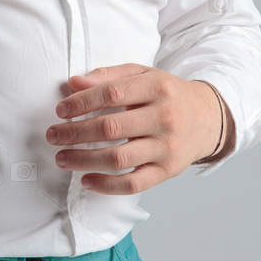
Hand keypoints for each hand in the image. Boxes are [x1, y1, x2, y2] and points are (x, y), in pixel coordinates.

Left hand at [45, 63, 230, 193]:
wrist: (207, 118)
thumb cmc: (167, 95)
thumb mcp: (143, 75)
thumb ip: (109, 76)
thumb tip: (73, 83)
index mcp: (157, 88)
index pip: (111, 95)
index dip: (81, 102)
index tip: (61, 110)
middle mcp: (164, 117)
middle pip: (111, 128)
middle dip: (75, 133)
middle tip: (53, 135)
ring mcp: (167, 147)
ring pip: (118, 158)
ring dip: (84, 160)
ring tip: (62, 158)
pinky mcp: (168, 171)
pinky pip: (134, 183)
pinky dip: (107, 185)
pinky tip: (86, 180)